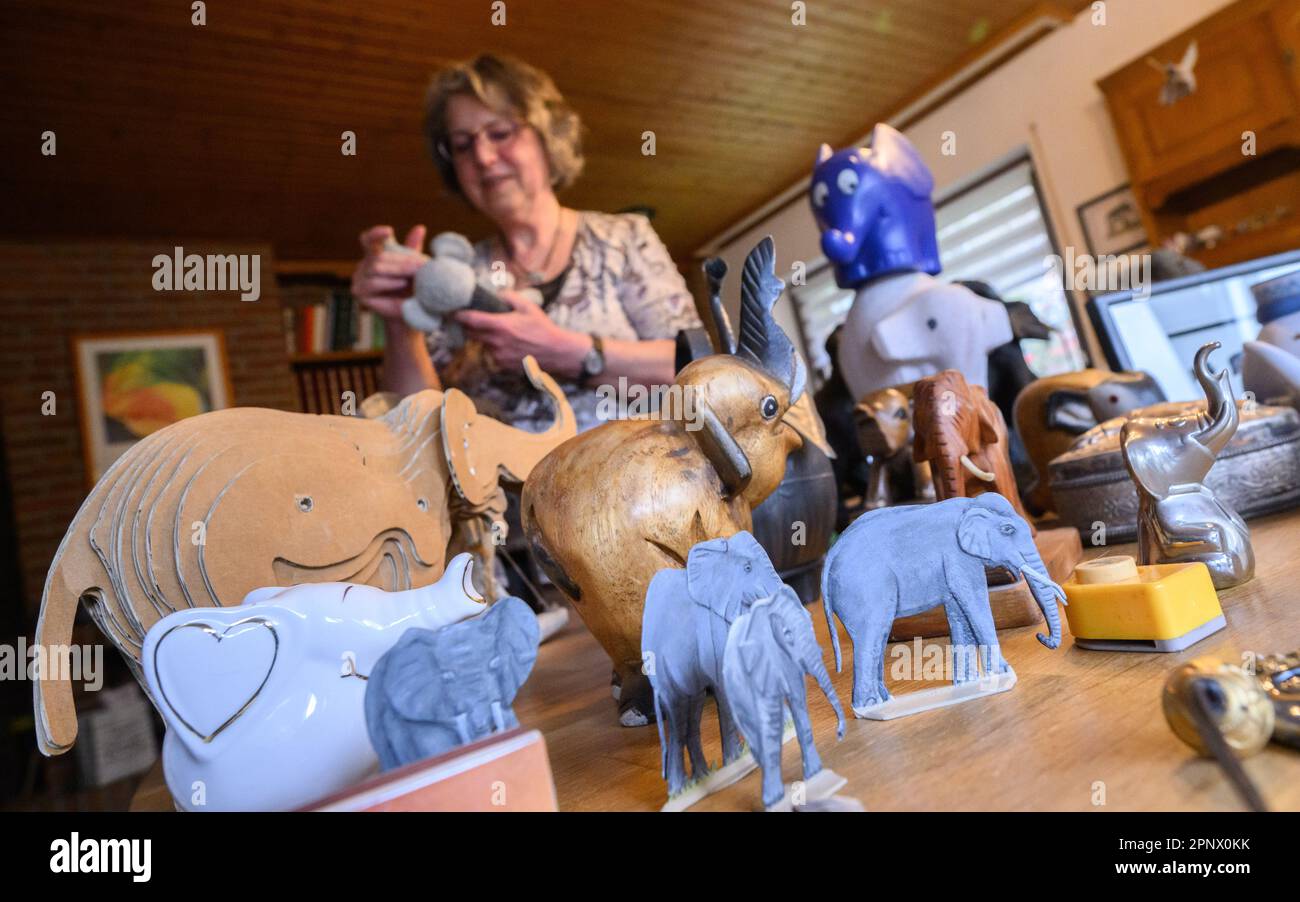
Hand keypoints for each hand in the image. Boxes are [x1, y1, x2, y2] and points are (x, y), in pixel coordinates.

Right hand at [351, 224, 426, 320]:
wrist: (410, 312)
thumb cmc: (413, 287)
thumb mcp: (414, 266)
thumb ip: (412, 248)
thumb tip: (420, 227)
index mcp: (375, 254)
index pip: (369, 239)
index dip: (376, 234)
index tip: (389, 231)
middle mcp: (364, 264)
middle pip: (379, 256)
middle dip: (402, 260)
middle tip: (421, 265)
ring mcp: (359, 278)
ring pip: (375, 267)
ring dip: (398, 270)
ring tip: (414, 275)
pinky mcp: (359, 291)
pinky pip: (372, 282)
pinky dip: (389, 282)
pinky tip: (402, 283)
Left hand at [455, 290, 587, 375]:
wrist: (556, 352)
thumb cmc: (543, 328)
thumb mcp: (528, 307)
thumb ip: (509, 297)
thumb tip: (496, 294)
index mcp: (500, 325)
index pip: (470, 320)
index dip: (458, 315)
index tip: (452, 311)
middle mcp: (496, 342)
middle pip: (470, 333)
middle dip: (468, 326)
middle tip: (468, 318)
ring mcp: (498, 355)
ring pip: (482, 344)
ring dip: (485, 337)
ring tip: (500, 332)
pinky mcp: (502, 365)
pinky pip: (492, 354)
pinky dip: (495, 348)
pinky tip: (509, 344)